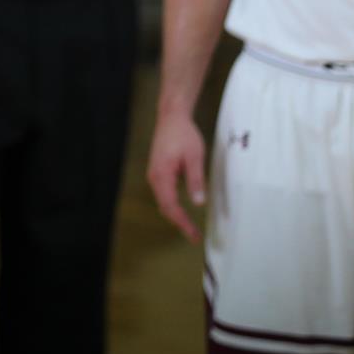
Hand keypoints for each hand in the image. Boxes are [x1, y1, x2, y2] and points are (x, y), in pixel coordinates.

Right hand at [146, 112, 207, 242]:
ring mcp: (155, 174)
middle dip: (178, 222)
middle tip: (193, 236)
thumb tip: (198, 203)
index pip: (171, 205)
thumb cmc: (183, 135)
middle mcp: (155, 177)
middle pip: (164, 206)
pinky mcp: (158, 171)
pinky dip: (171, 205)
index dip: (182, 222)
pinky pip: (163, 194)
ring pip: (162, 201)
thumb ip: (195, 180)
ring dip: (174, 215)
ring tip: (189, 226)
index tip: (193, 235)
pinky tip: (181, 209)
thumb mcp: (194, 157)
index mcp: (162, 175)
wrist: (171, 117)